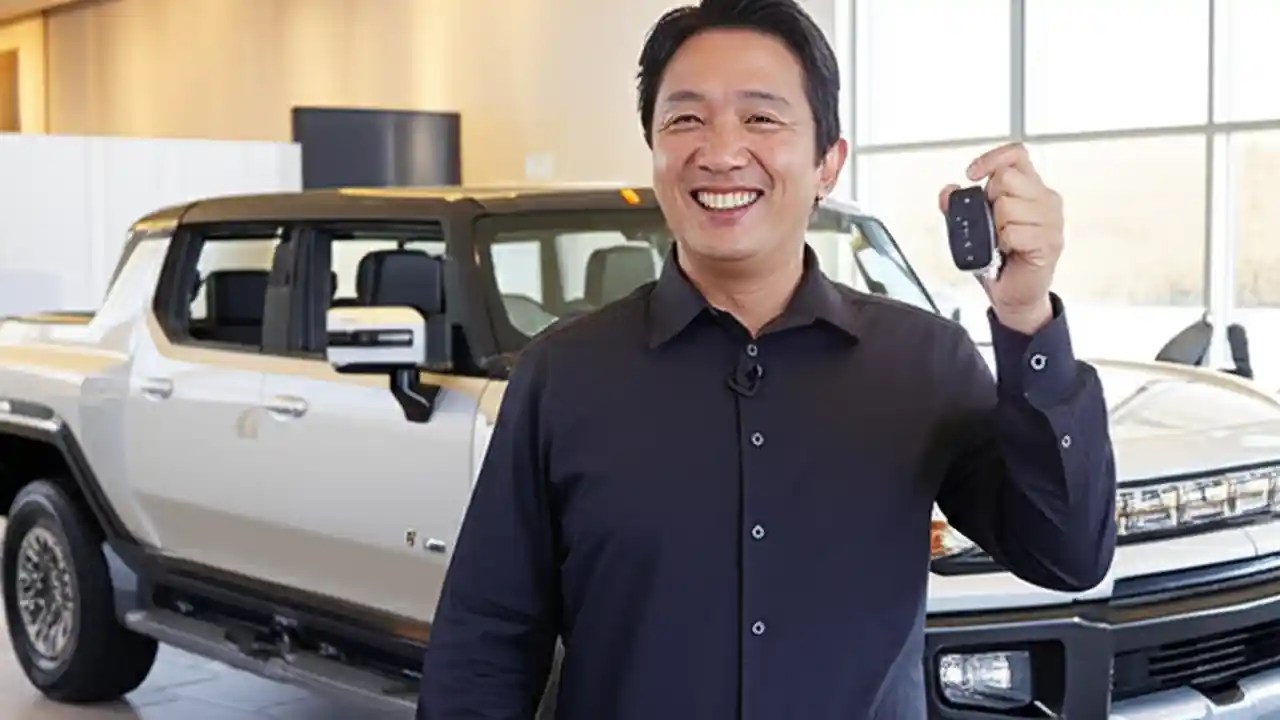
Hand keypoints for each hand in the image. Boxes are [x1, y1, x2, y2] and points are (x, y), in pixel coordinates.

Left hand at [939, 142, 1062, 334]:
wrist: (1014, 294)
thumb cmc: (999, 259)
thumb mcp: (972, 228)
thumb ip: (960, 207)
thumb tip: (948, 192)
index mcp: (1031, 188)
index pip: (1016, 154)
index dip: (992, 159)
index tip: (972, 175)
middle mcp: (1046, 200)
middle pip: (1006, 178)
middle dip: (990, 201)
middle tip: (995, 224)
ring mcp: (1051, 221)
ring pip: (1008, 205)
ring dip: (996, 227)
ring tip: (1003, 241)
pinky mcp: (1049, 242)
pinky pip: (1014, 231)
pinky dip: (1004, 243)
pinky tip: (1010, 251)